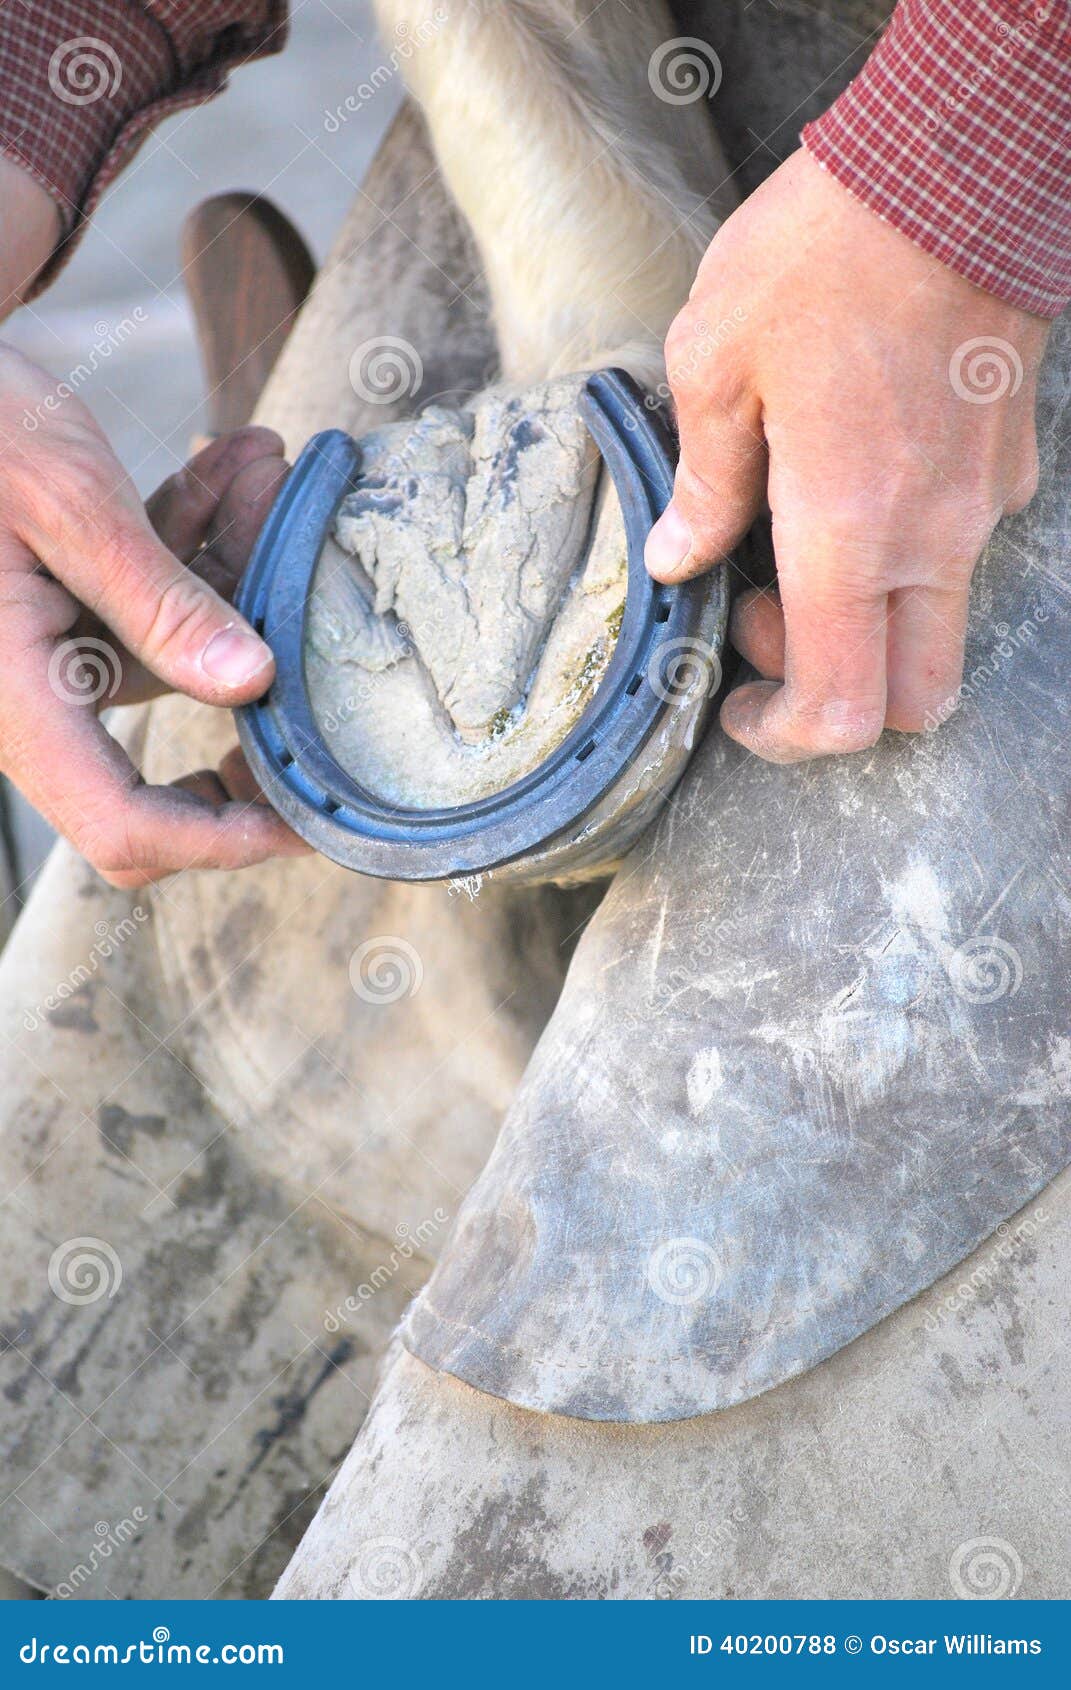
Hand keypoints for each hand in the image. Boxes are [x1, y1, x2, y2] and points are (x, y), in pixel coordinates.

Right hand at [0, 345, 307, 883]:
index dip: (222, 842)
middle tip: (331, 699)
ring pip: (167, 666)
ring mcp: (41, 659)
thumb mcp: (70, 501)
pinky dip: (193, 549)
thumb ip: (161, 601)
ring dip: (233, 584)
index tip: (308, 824)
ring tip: (271, 484)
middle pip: (154, 778)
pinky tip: (234, 468)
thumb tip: (252, 682)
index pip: (123, 825)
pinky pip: (141, 614)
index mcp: (15, 699)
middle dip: (252, 721)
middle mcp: (26, 700)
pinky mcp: (52, 613)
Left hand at [645, 148, 1049, 761]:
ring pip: (938, 628)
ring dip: (865, 625)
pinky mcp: (1006, 460)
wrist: (952, 164)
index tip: (738, 703)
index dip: (787, 737)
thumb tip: (677, 559)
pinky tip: (847, 479)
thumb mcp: (713, 365)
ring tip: (792, 535)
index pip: (842, 710)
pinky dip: (902, 557)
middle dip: (835, 695)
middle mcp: (931, 540)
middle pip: (911, 698)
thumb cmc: (821, 255)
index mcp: (850, 537)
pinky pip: (959, 548)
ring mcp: (981, 504)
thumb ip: (702, 485)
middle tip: (761, 621)